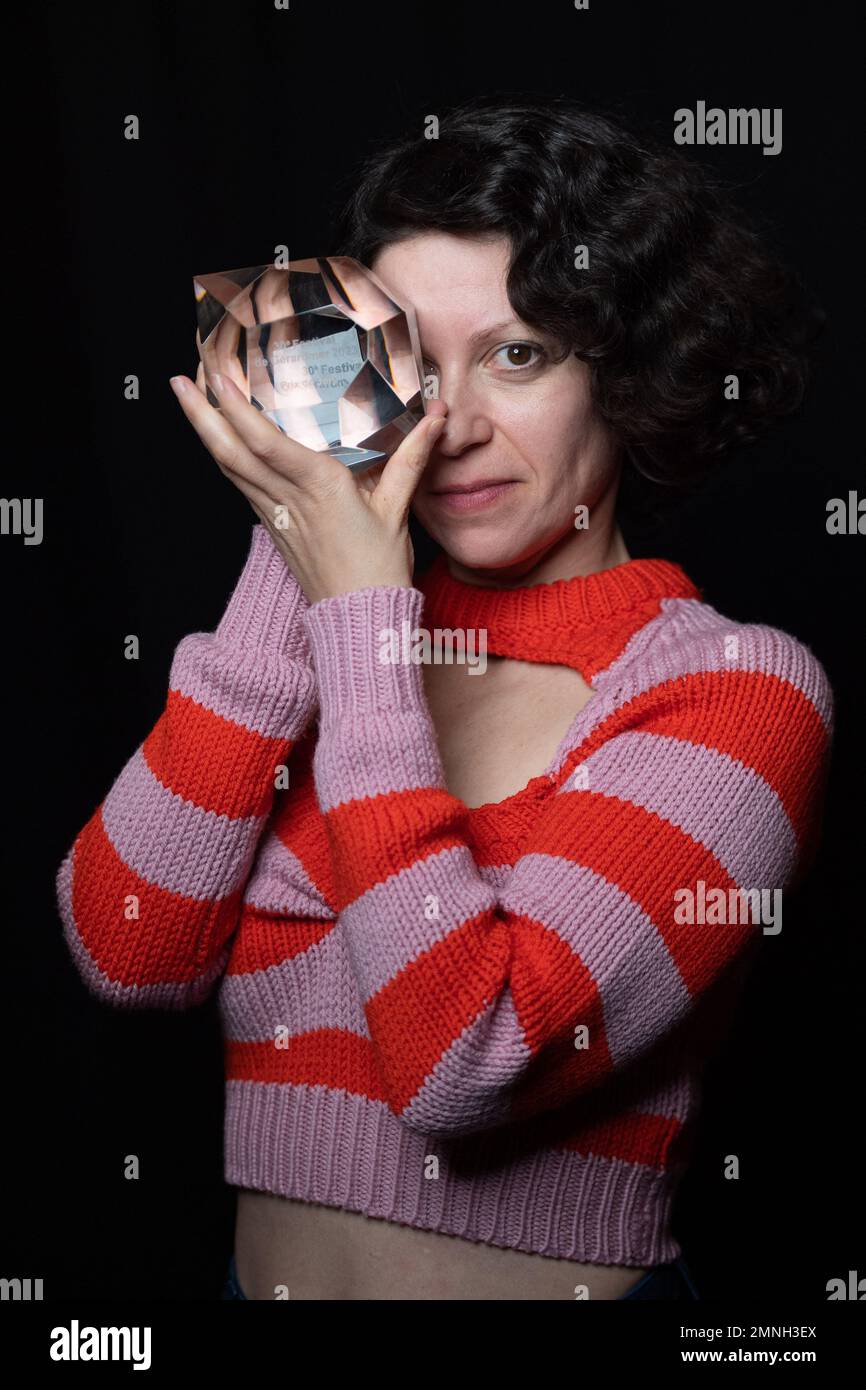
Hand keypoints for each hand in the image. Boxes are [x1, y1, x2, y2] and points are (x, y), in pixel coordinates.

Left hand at [170, 360, 446, 604]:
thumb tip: (437, 418)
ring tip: (187, 395)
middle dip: (201, 413)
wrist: (358, 618)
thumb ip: (412, 457)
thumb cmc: (379, 570)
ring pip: (228, 467)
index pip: (267, 444)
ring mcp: (274, 514)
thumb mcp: (398, 508)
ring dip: (204, 430)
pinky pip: (240, 484)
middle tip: (179, 378)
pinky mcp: (272, 526)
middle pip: (231, 452)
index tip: (217, 376)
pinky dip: (224, 455)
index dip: (237, 409)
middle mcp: (288, 499)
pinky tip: (218, 437)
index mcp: (319, 488)